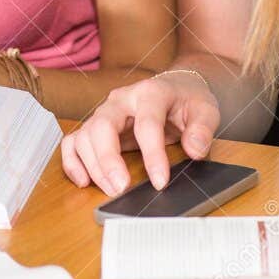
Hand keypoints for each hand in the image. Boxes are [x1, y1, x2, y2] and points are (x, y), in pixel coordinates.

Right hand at [61, 70, 218, 195]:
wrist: (174, 88)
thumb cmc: (187, 100)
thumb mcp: (206, 110)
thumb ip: (202, 129)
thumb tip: (194, 150)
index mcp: (149, 93)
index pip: (146, 123)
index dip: (152, 154)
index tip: (160, 182)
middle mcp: (120, 100)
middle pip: (103, 126)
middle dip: (108, 160)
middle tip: (121, 189)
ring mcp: (104, 112)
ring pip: (85, 136)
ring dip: (93, 166)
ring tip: (112, 190)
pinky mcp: (95, 126)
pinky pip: (73, 142)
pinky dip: (72, 162)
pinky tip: (84, 181)